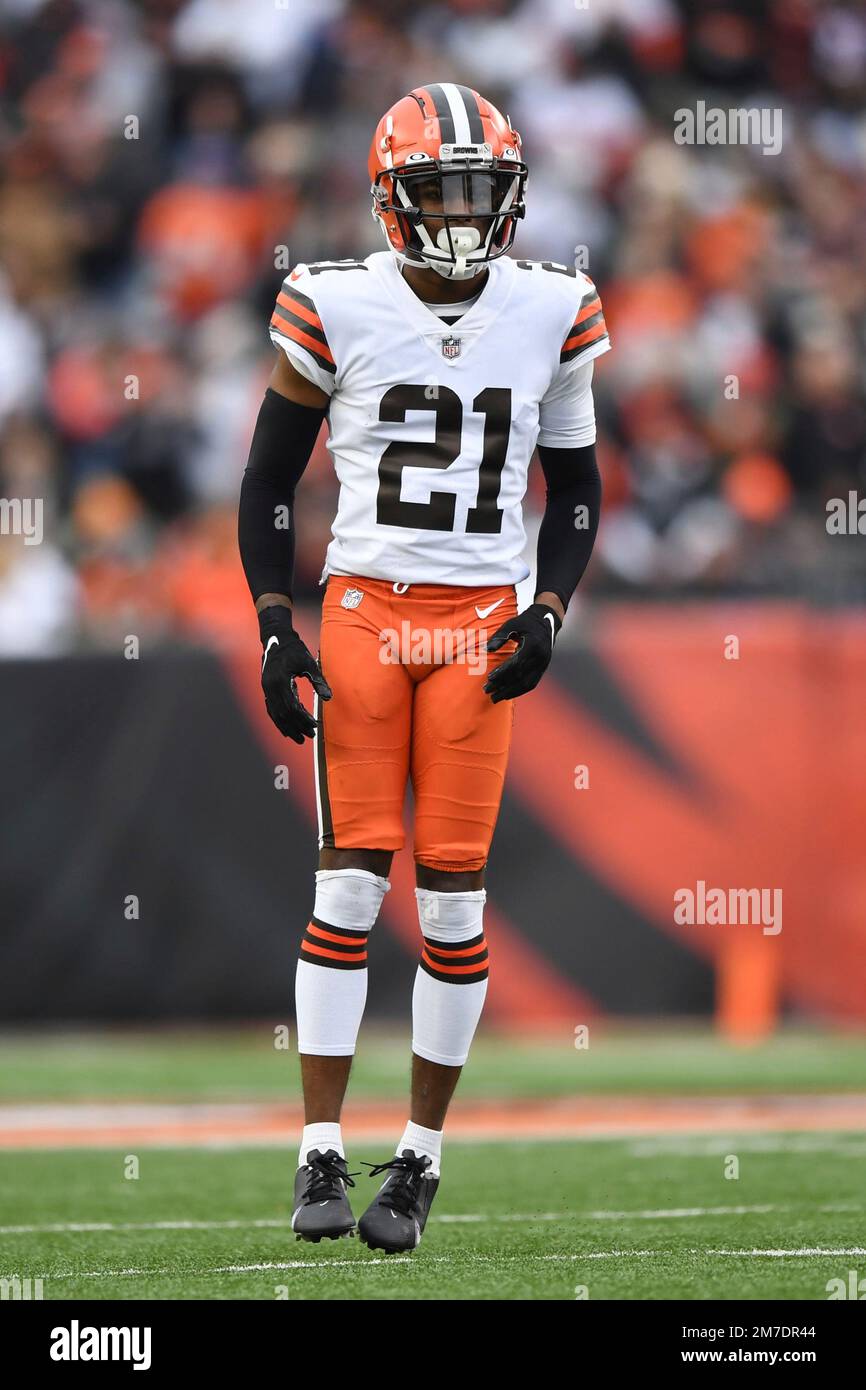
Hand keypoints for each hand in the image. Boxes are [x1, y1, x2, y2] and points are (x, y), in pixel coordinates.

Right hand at [258, 605, 331, 742]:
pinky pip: (271, 709)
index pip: (292, 707)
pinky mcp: (266, 689)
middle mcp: (270, 688)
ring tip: (299, 738)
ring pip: (275, 714)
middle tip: (309, 736)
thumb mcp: (308, 662)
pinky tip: (287, 728)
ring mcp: (266, 689)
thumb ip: (318, 680)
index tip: (314, 726)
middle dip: (296, 727)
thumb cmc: (294, 649)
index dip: (303, 719)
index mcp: (280, 681)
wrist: (276, 638)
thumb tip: (328, 697)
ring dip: (287, 728)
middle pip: (283, 714)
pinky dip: (279, 721)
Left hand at [483, 603, 561, 702]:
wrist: (546, 622)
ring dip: (510, 692)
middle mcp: (540, 657)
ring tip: (495, 698)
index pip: (517, 662)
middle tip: (487, 690)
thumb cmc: (526, 622)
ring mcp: (543, 665)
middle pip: (520, 676)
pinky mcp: (543, 669)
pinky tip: (507, 694)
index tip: (490, 678)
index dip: (503, 672)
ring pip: (527, 684)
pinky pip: (531, 684)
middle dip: (502, 685)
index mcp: (533, 645)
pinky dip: (519, 691)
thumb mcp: (512, 624)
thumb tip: (487, 649)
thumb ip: (500, 636)